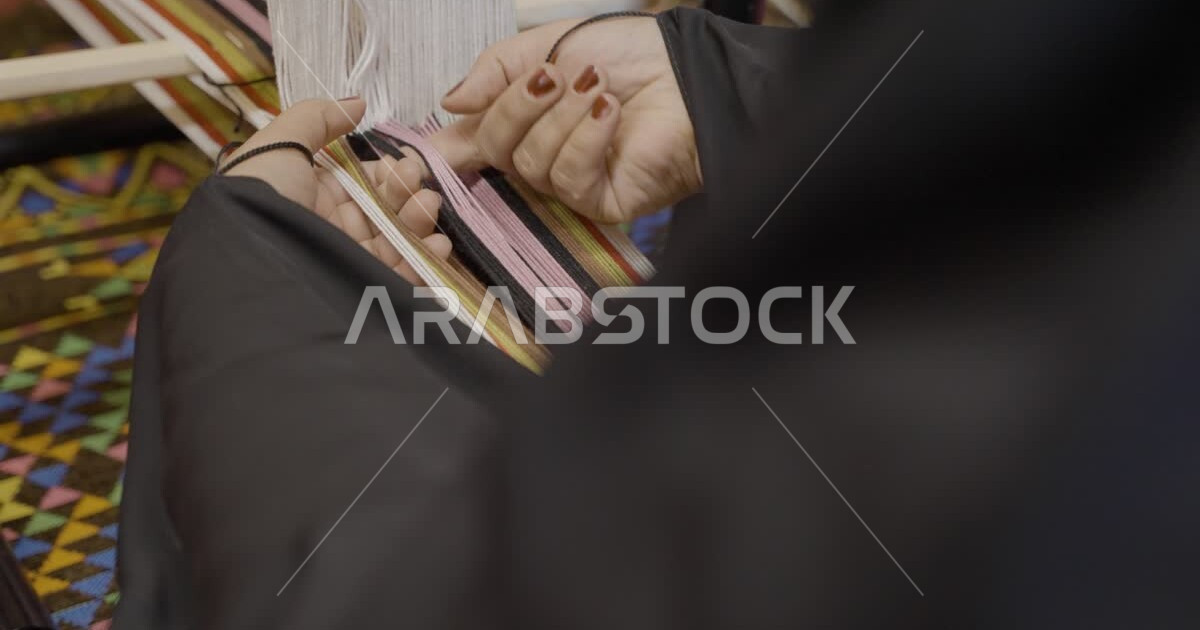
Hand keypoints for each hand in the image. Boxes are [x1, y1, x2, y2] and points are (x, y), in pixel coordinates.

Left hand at [223, 98, 450, 283]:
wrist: (247, 262)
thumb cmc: (260, 198)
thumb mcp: (280, 144)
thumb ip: (318, 118)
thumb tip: (359, 103)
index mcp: (313, 195)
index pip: (363, 182)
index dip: (388, 172)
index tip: (405, 163)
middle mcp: (333, 228)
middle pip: (385, 209)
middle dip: (408, 192)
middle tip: (415, 183)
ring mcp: (350, 260)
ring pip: (399, 240)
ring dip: (420, 221)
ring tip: (427, 208)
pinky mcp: (364, 289)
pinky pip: (402, 276)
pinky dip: (425, 260)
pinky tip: (436, 244)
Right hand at [432, 16, 701, 223]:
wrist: (688, 71)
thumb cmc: (628, 55)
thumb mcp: (546, 45)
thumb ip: (493, 73)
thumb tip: (449, 104)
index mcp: (520, 121)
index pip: (466, 147)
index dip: (439, 153)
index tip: (411, 158)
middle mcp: (537, 157)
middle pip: (493, 149)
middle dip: (517, 106)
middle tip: (550, 76)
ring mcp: (567, 185)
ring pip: (531, 163)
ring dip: (562, 116)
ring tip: (595, 86)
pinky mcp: (599, 203)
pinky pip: (568, 176)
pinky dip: (586, 136)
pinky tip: (609, 111)